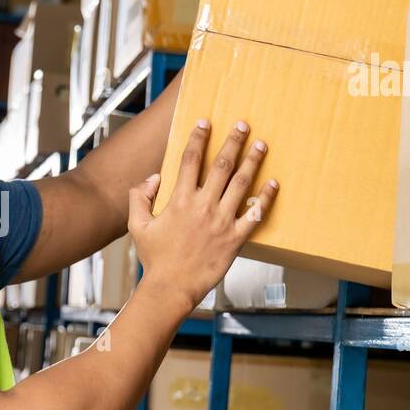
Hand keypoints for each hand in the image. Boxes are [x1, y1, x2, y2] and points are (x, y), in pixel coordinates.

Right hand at [128, 119, 276, 308]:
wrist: (171, 287)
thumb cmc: (155, 259)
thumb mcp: (137, 226)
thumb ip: (140, 197)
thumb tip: (152, 178)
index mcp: (180, 200)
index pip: (190, 160)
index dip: (198, 137)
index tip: (205, 122)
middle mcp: (203, 206)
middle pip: (222, 165)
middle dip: (234, 141)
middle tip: (243, 125)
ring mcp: (222, 222)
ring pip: (241, 184)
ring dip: (253, 162)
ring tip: (261, 145)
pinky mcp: (235, 238)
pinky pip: (255, 214)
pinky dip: (265, 198)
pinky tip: (273, 183)